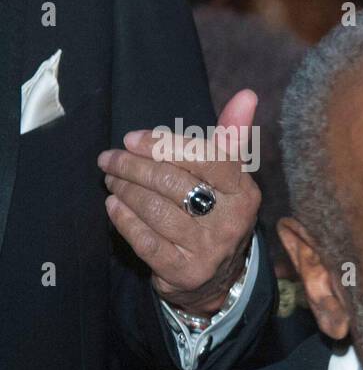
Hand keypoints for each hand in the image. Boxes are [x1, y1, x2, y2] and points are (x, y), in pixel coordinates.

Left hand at [98, 90, 260, 314]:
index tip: (132, 139)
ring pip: (155, 210)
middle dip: (133, 167)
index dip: (164, 145)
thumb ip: (231, 135)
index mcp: (245, 192)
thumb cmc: (216, 211)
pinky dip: (123, 220)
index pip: (207, 158)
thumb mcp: (229, 175)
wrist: (217, 275)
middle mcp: (232, 221)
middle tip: (109, 159)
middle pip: (173, 183)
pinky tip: (114, 206)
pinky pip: (145, 240)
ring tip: (111, 180)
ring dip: (124, 190)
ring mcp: (209, 249)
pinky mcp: (185, 272)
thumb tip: (246, 94)